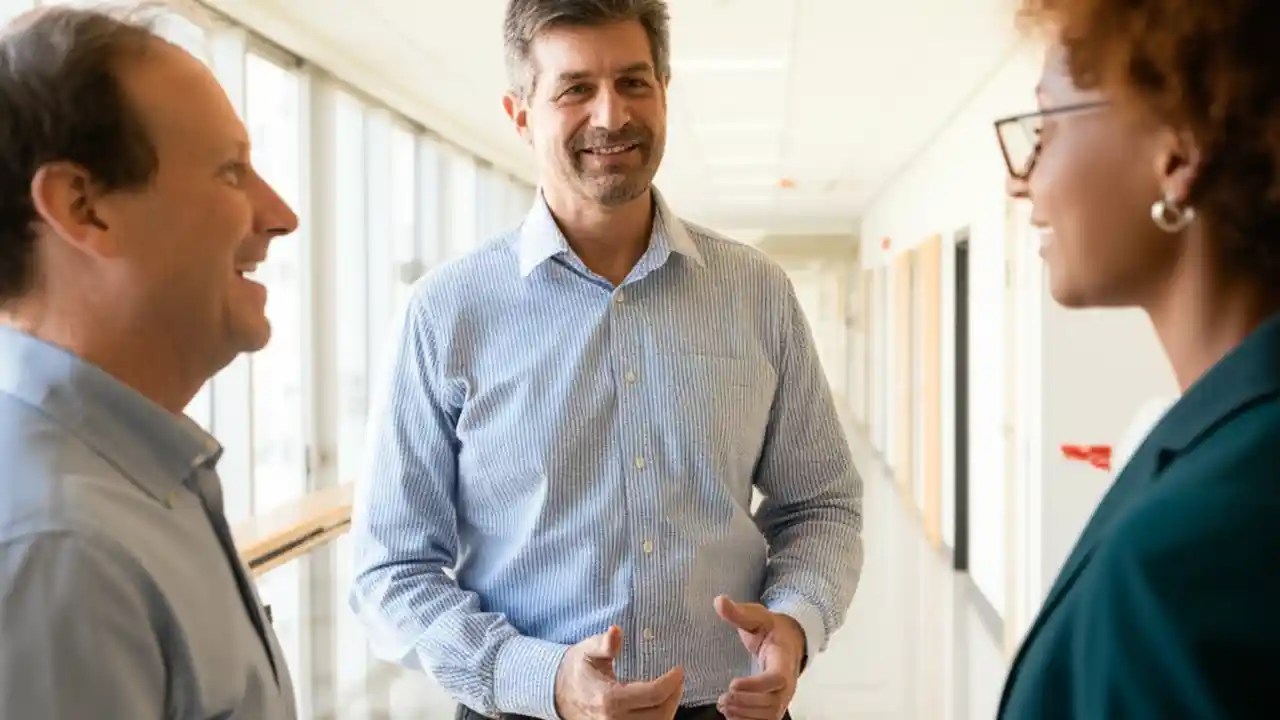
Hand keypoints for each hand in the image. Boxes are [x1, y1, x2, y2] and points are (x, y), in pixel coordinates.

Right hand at [554, 625, 684, 719]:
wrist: (557, 693)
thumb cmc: (576, 669)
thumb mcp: (588, 651)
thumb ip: (605, 643)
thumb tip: (616, 630)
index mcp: (609, 699)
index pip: (653, 694)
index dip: (671, 682)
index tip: (679, 670)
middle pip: (659, 715)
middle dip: (674, 696)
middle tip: (679, 680)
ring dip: (668, 710)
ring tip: (672, 692)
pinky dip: (657, 718)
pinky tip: (660, 705)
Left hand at [713, 596, 804, 719]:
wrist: (789, 639)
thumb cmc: (771, 628)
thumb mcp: (756, 616)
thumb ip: (738, 612)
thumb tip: (719, 601)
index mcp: (784, 659)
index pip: (777, 678)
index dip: (756, 685)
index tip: (732, 683)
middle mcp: (788, 682)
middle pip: (773, 702)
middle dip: (747, 703)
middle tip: (723, 698)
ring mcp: (783, 695)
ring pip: (770, 714)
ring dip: (746, 715)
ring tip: (723, 707)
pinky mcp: (776, 704)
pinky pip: (767, 719)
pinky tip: (731, 717)